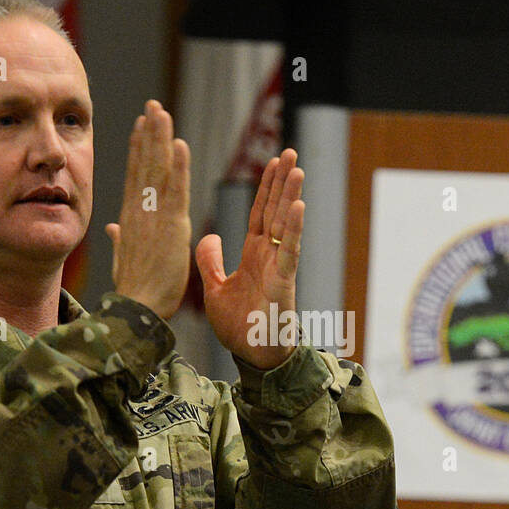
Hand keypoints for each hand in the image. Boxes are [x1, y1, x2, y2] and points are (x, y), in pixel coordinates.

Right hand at [107, 99, 189, 318]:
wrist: (140, 308)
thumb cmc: (136, 289)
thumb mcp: (125, 259)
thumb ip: (120, 240)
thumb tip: (113, 227)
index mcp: (132, 218)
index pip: (136, 175)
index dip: (139, 148)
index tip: (142, 124)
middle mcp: (140, 211)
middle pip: (145, 164)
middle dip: (149, 133)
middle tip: (153, 106)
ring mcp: (154, 216)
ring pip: (158, 170)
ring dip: (160, 139)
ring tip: (162, 113)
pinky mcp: (172, 226)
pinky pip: (175, 190)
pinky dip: (177, 167)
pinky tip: (178, 144)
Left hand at [195, 149, 304, 370]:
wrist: (252, 356)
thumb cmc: (239, 327)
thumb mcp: (215, 289)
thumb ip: (211, 262)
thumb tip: (208, 237)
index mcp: (253, 255)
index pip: (260, 213)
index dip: (265, 188)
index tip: (272, 163)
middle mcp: (269, 255)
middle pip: (276, 210)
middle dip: (282, 182)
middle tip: (290, 152)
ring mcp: (279, 266)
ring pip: (287, 224)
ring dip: (291, 196)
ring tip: (296, 168)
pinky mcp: (284, 281)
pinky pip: (290, 251)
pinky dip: (295, 229)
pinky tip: (299, 206)